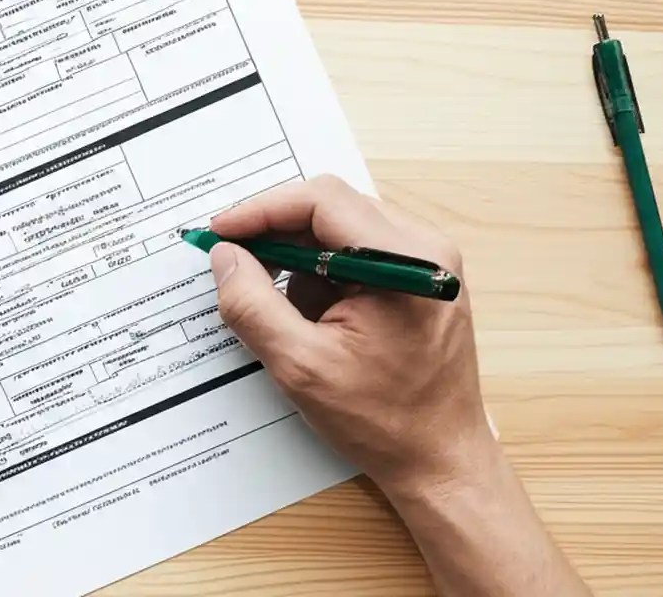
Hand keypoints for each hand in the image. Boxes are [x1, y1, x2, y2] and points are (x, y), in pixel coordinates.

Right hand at [206, 175, 489, 495]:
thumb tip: (225, 257)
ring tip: (295, 320)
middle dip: (278, 236)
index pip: (322, 201)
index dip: (262, 210)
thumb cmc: (385, 422)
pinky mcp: (419, 280)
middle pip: (332, 208)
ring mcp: (426, 263)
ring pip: (341, 231)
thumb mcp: (301, 366)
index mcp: (405, 262)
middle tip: (236, 264)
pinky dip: (324, 278)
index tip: (221, 231)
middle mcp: (425, 249)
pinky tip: (318, 323)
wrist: (440, 461)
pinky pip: (358, 254)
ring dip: (302, 263)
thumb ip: (253, 306)